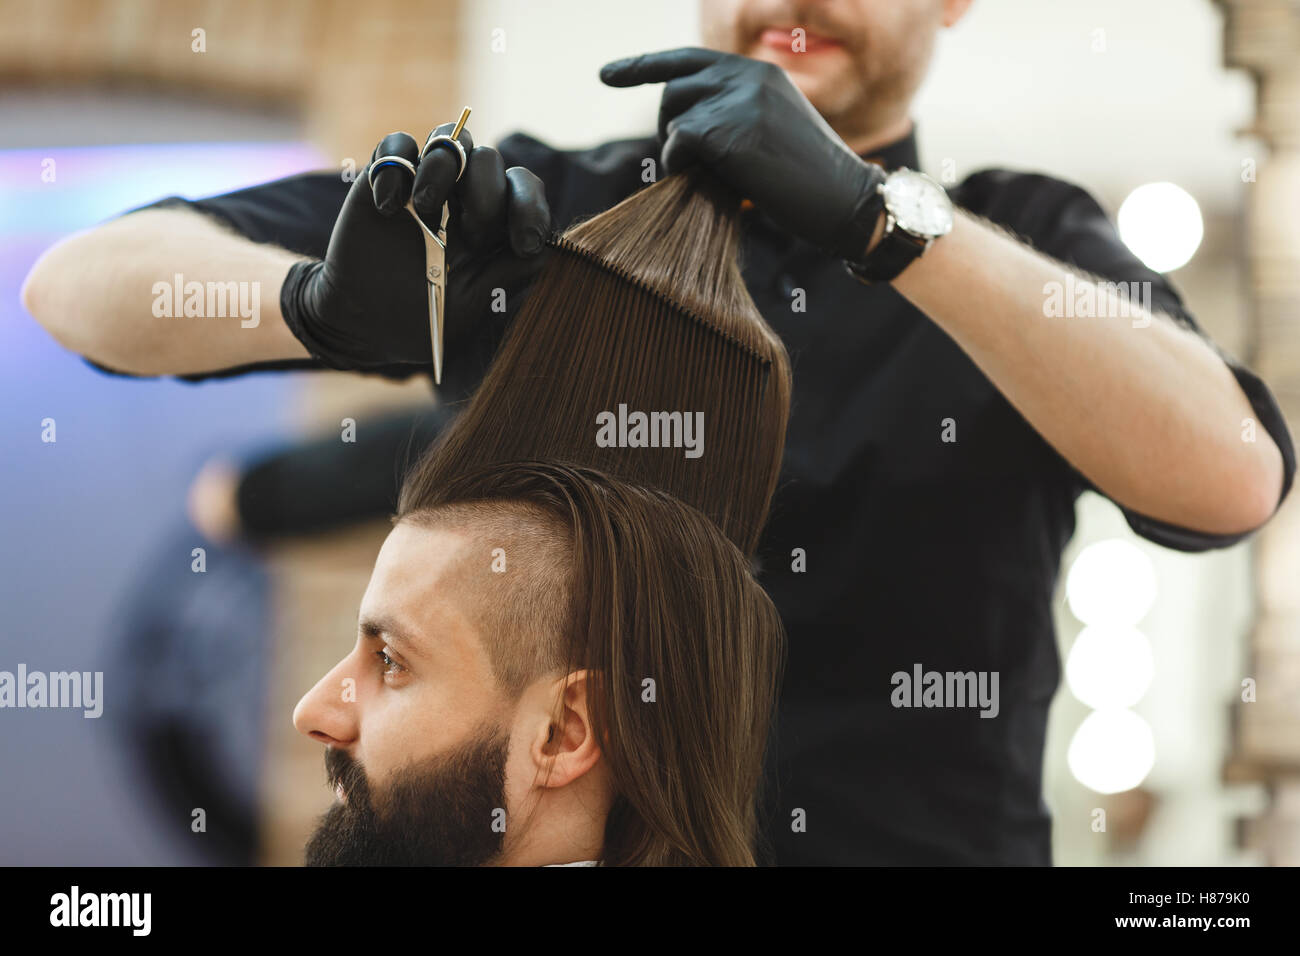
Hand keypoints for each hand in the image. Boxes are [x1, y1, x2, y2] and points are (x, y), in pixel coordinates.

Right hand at [280, 122, 551, 371]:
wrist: (362, 323)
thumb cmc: (421, 319)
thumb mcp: (468, 308)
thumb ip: (505, 277)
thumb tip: (548, 251)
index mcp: (491, 227)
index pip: (523, 190)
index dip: (531, 207)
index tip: (526, 242)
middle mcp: (463, 199)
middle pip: (490, 160)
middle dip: (486, 193)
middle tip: (470, 233)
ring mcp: (424, 184)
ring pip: (450, 138)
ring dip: (443, 166)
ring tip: (424, 206)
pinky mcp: (384, 178)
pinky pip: (396, 145)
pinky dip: (395, 167)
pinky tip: (387, 206)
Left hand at [600, 47, 882, 259]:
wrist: (846, 202)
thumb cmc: (808, 183)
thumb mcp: (771, 133)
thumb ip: (731, 117)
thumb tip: (678, 130)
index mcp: (759, 73)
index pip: (689, 60)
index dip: (642, 65)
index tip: (607, 74)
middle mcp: (748, 75)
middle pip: (673, 87)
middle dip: (665, 125)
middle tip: (682, 162)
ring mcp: (740, 99)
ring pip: (674, 115)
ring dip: (678, 149)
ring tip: (709, 173)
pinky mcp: (729, 129)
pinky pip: (678, 143)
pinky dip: (681, 166)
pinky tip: (709, 180)